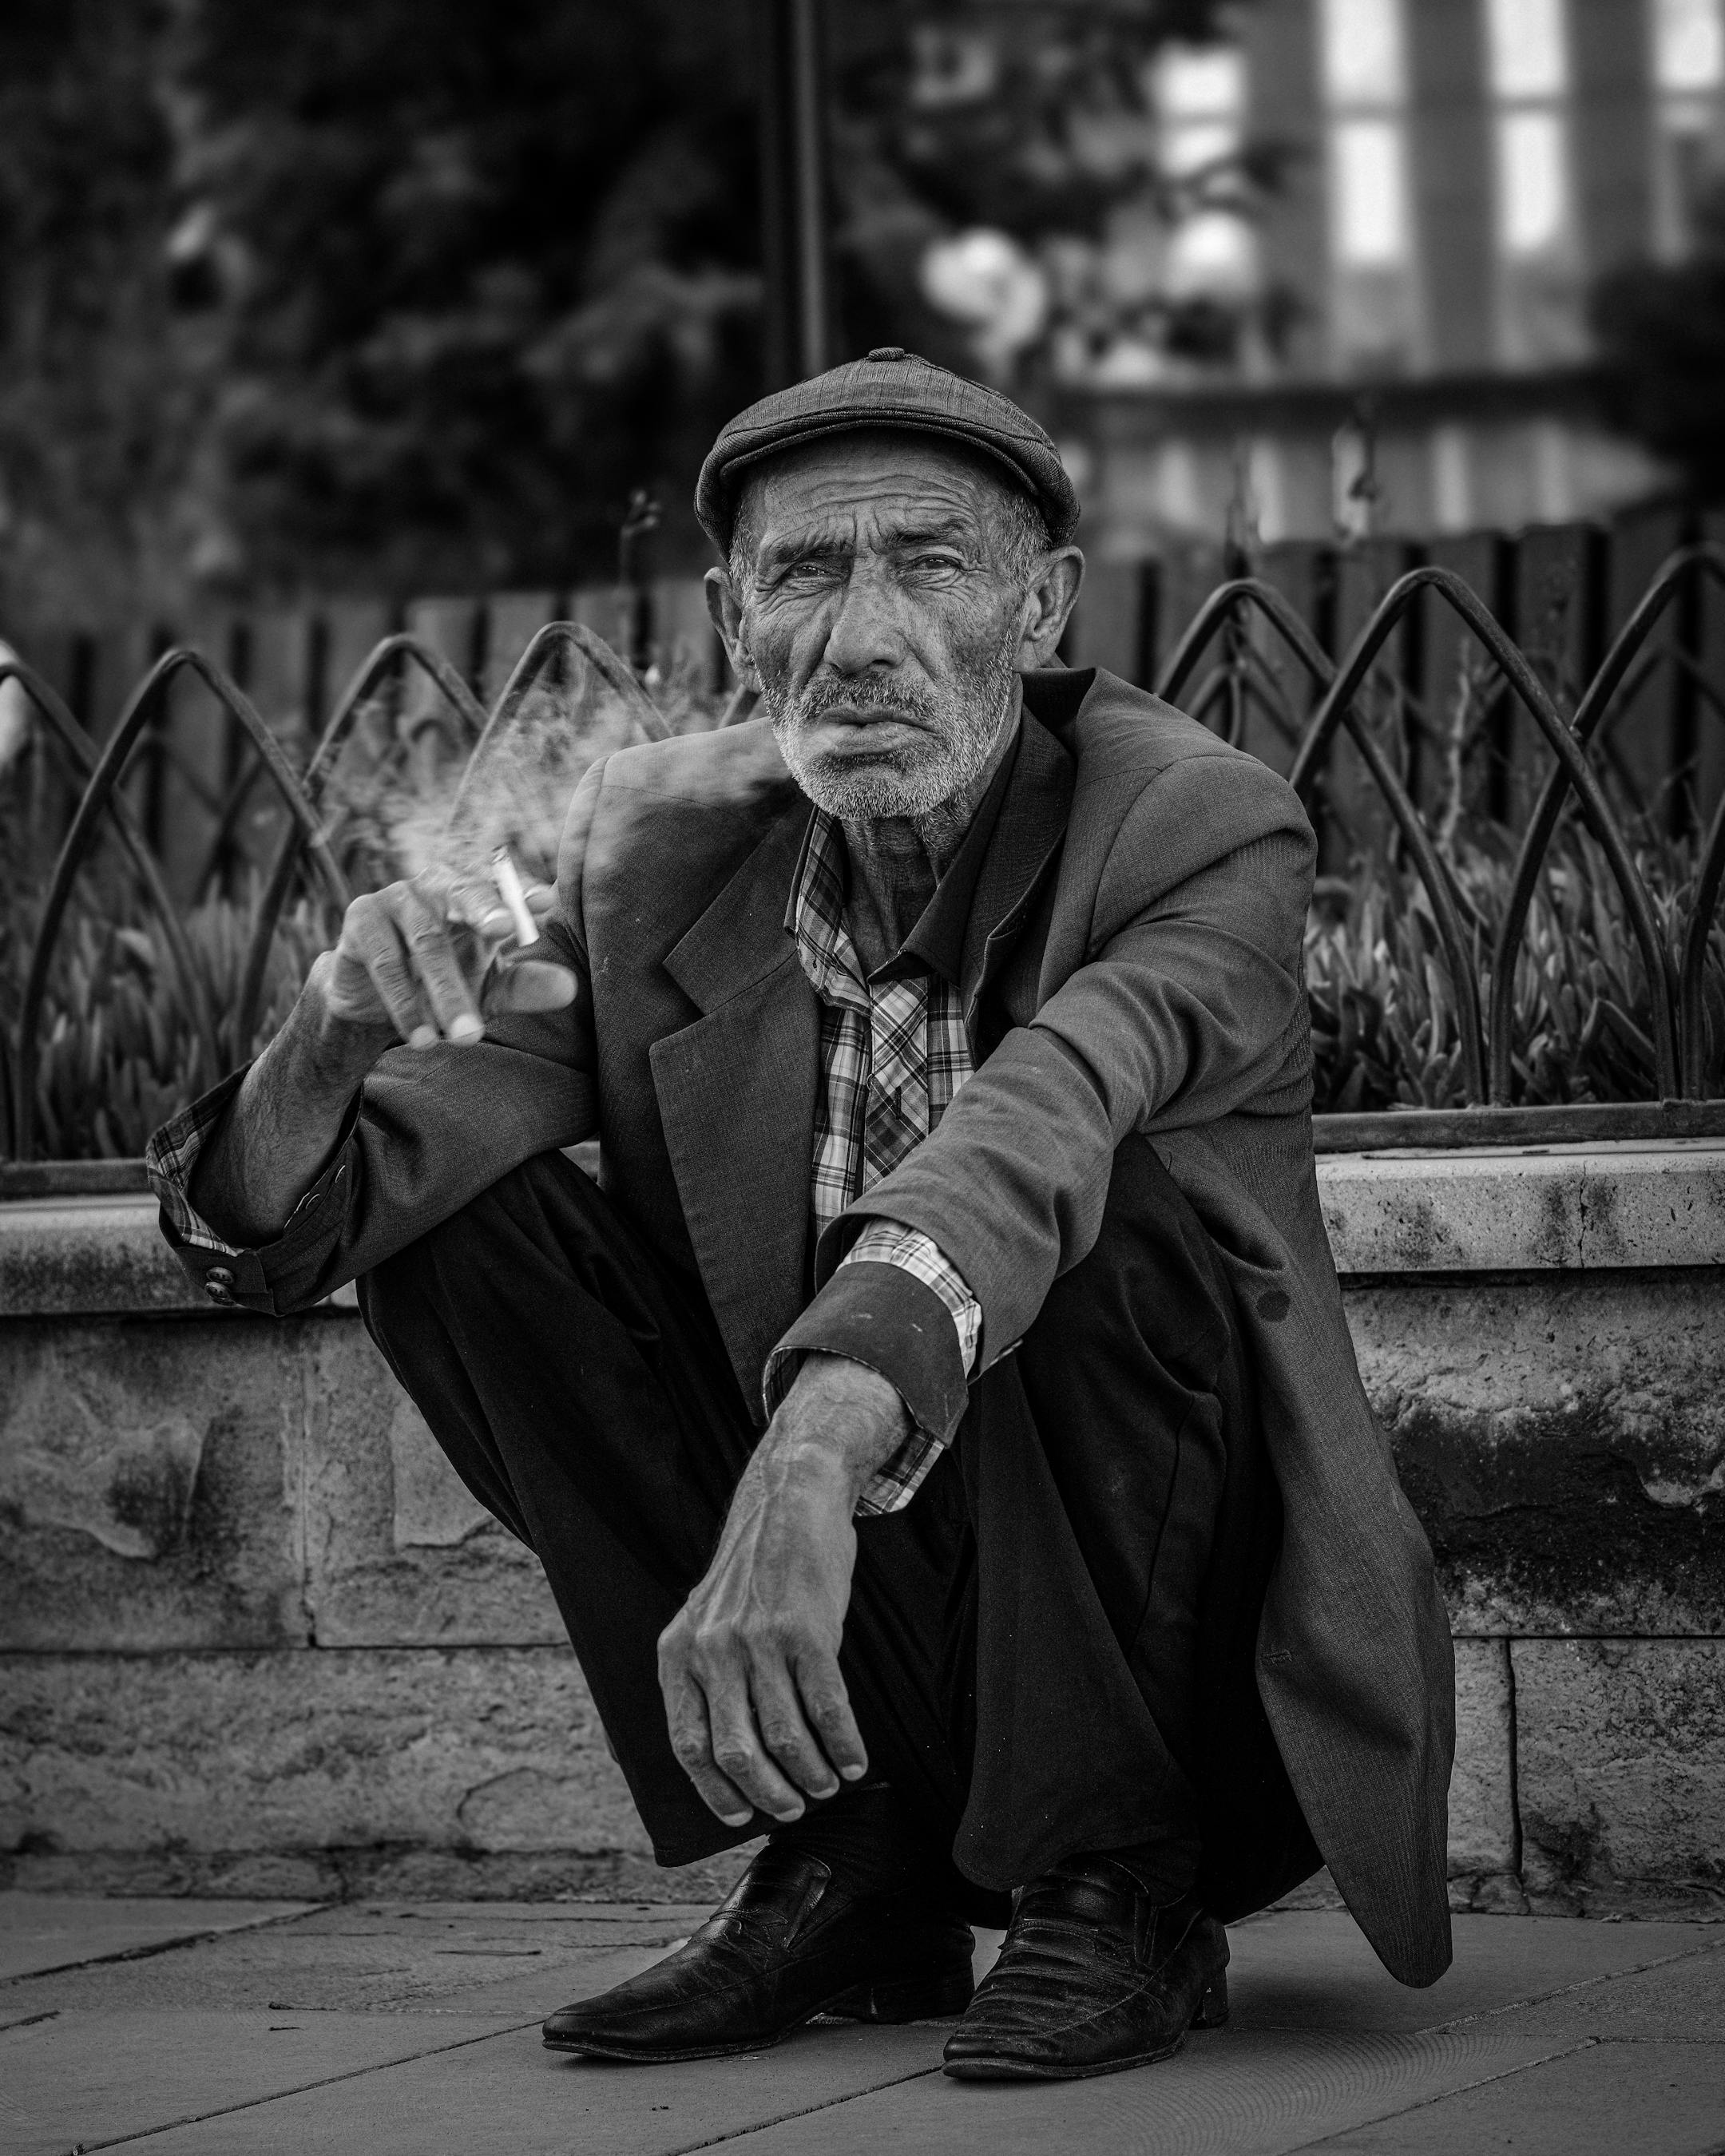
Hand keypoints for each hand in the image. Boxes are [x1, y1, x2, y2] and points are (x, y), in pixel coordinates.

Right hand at [320, 866, 576, 1048]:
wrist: (371, 1001)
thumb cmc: (441, 983)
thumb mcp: (488, 989)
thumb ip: (525, 986)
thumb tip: (570, 988)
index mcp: (475, 897)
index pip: (503, 888)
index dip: (522, 891)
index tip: (546, 899)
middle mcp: (438, 887)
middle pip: (465, 892)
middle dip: (485, 908)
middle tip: (504, 929)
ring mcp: (397, 898)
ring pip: (427, 942)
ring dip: (447, 992)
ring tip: (469, 1038)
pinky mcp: (361, 919)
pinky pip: (386, 962)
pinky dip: (405, 1002)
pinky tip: (422, 1036)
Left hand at [657, 1356, 910, 1825]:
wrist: (790, 1501)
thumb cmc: (753, 1569)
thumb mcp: (705, 1618)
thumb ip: (702, 1674)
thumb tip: (719, 1753)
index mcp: (679, 1652)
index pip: (687, 1744)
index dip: (714, 1790)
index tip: (738, 1817)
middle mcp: (713, 1651)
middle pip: (737, 1751)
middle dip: (768, 1794)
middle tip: (792, 1807)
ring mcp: (760, 1641)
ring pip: (785, 1736)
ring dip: (810, 1774)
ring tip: (826, 1785)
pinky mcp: (808, 1631)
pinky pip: (827, 1707)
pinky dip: (843, 1745)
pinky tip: (854, 1761)